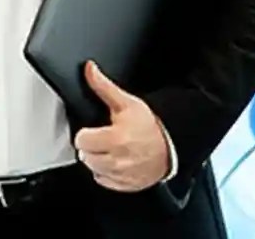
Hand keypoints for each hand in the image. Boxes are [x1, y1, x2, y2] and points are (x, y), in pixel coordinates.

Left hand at [73, 60, 170, 192]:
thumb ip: (103, 86)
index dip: (84, 133)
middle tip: (101, 138)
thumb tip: (89, 69)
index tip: (92, 130)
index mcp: (116, 139)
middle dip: (90, 146)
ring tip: (108, 149)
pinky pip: (104, 181)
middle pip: (85, 156)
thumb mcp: (127, 102)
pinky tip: (115, 160)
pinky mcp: (127, 185)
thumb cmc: (151, 124)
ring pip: (93, 170)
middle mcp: (119, 160)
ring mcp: (123, 175)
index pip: (81, 140)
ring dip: (97, 160)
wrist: (173, 144)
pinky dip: (106, 173)